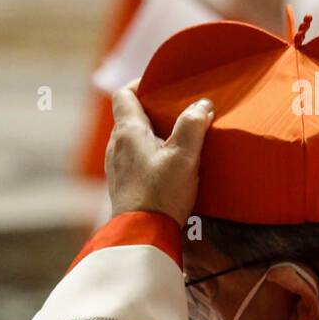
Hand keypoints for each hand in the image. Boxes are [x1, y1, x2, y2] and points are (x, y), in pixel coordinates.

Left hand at [106, 84, 213, 227]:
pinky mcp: (123, 184)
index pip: (123, 94)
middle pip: (130, 116)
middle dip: (153, 110)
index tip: (160, 85)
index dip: (139, 84)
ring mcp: (117, 167)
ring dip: (152, 134)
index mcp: (128, 132)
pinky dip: (150, 154)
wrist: (142, 235)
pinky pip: (135, 159)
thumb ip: (192, 125)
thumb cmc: (161, 194)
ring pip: (133, 139)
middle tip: (178, 111)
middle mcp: (117, 146)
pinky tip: (169, 166)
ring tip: (177, 139)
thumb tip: (202, 104)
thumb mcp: (183, 156)